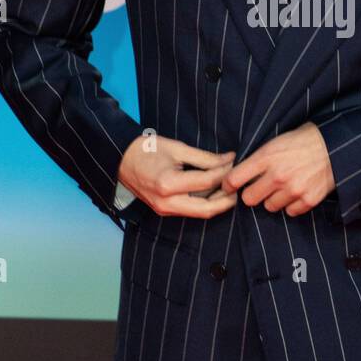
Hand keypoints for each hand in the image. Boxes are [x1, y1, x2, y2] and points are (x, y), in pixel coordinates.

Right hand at [117, 134, 237, 218]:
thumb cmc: (146, 150)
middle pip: (208, 209)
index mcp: (169, 184)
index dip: (225, 171)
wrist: (120, 160)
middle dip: (228, 199)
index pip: (207, 181)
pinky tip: (215, 191)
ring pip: (200, 213)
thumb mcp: (177, 148)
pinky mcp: (164, 211)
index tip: (235, 161)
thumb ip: (205, 157)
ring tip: (231, 187)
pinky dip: (206, 203)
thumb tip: (228, 159)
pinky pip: (191, 210)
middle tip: (240, 185)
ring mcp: (165, 210)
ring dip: (219, 203)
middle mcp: (167, 202)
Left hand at [220, 122, 334, 215]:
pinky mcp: (308, 200)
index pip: (234, 179)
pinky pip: (290, 212)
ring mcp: (293, 189)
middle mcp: (278, 175)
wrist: (337, 145)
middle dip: (252, 193)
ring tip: (284, 186)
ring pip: (269, 207)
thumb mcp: (277, 140)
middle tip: (260, 187)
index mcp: (266, 156)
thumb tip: (239, 171)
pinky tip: (297, 191)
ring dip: (273, 199)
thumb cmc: (305, 139)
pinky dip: (292, 205)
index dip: (228, 184)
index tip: (230, 186)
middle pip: (249, 199)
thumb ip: (259, 157)